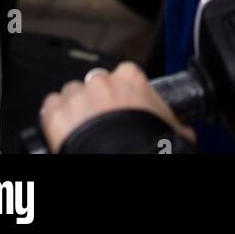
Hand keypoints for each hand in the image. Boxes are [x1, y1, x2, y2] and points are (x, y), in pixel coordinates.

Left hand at [40, 62, 195, 152]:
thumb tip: (184, 131)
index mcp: (132, 78)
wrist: (123, 158)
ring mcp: (78, 96)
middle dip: (96, 99)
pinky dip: (53, 117)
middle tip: (101, 122)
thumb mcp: (170, 128)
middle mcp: (103, 82)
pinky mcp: (57, 114)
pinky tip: (61, 130)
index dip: (122, 93)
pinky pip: (50, 107)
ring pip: (71, 93)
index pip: (124, 75)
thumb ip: (173, 121)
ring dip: (74, 107)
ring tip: (81, 128)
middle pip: (95, 83)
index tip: (122, 107)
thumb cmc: (147, 145)